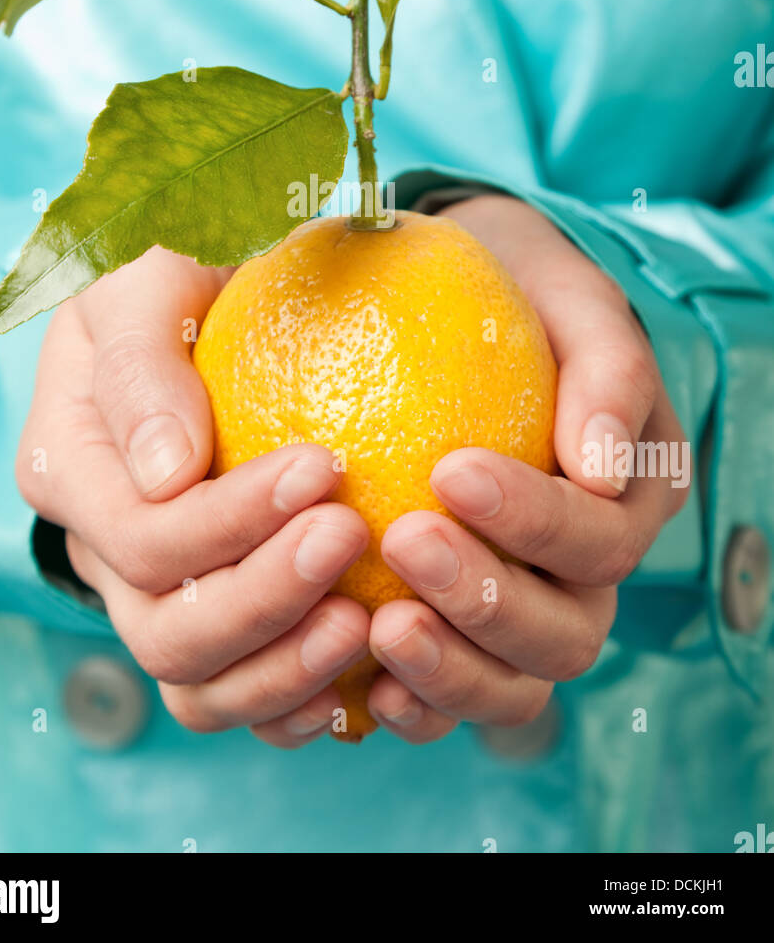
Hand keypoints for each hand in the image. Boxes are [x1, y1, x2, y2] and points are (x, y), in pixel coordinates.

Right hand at [16, 247, 369, 746]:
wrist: (223, 299)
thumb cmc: (183, 272)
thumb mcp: (147, 278)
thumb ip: (140, 361)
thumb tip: (167, 475)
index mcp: (70, 469)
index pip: (142, 535)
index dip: (229, 522)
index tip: (324, 465)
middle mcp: (104, 549)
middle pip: (167, 631)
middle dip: (263, 599)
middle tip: (352, 535)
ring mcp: (158, 595)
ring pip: (199, 688)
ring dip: (284, 671)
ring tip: (363, 626)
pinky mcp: (217, 620)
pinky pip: (244, 698)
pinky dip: (296, 704)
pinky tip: (362, 680)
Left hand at [367, 194, 688, 743]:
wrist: (444, 302)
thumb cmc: (513, 292)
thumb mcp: (568, 297)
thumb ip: (606, 366)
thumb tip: (604, 468)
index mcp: (631, 497)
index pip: (600, 539)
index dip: (535, 522)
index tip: (450, 470)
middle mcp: (588, 571)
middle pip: (567, 633)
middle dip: (488, 601)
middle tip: (404, 540)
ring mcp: (528, 615)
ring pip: (516, 687)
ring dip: (452, 669)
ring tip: (379, 625)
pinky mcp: (462, 639)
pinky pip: (451, 700)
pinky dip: (417, 703)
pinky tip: (364, 682)